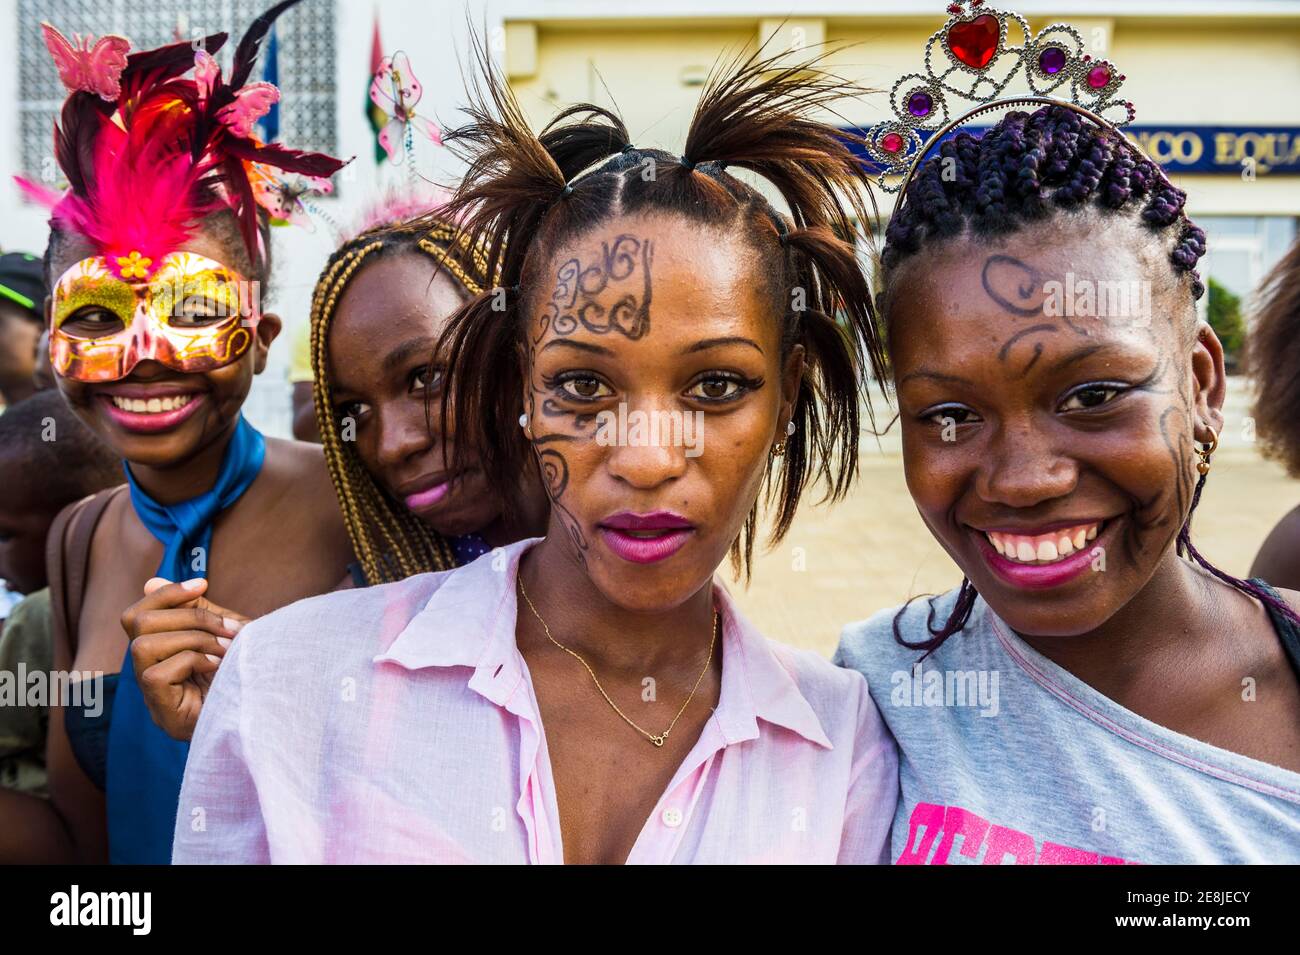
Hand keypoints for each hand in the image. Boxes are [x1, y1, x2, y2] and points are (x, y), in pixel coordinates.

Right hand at [122, 578, 249, 740]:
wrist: (269, 712)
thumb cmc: (246, 673)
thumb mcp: (222, 634)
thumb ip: (193, 611)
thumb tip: (152, 581)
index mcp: (160, 652)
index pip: (136, 615)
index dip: (165, 594)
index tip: (203, 585)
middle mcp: (148, 672)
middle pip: (138, 623)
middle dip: (190, 618)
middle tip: (228, 629)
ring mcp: (151, 695)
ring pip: (143, 646)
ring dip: (192, 640)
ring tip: (225, 650)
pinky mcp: (161, 711)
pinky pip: (157, 673)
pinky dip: (192, 662)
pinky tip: (217, 670)